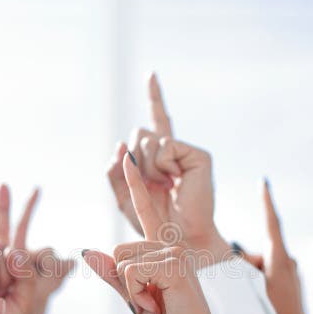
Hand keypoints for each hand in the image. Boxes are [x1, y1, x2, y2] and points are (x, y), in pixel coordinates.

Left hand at [86, 154, 224, 313]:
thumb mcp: (133, 296)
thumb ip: (112, 274)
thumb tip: (88, 250)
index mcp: (162, 247)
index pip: (144, 209)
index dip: (135, 183)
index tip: (127, 154)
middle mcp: (170, 243)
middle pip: (117, 250)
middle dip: (125, 282)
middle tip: (152, 300)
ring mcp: (174, 251)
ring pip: (122, 262)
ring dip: (133, 290)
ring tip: (158, 302)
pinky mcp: (175, 264)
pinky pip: (132, 272)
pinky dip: (138, 293)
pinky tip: (159, 304)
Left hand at [107, 74, 230, 263]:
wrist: (179, 239)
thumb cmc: (153, 223)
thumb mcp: (124, 198)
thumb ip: (114, 171)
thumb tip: (120, 144)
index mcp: (158, 157)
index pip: (155, 121)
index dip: (155, 97)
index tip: (151, 74)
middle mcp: (173, 150)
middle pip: (138, 133)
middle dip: (133, 161)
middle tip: (153, 185)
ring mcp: (186, 151)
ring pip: (147, 139)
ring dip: (146, 167)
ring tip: (165, 186)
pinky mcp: (198, 155)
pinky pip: (164, 147)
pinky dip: (162, 166)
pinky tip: (176, 181)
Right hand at [243, 180, 307, 313]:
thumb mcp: (252, 293)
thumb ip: (241, 274)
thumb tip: (232, 258)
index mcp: (280, 260)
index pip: (271, 223)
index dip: (266, 202)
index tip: (264, 182)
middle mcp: (288, 264)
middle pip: (257, 252)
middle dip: (243, 264)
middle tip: (238, 286)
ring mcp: (290, 276)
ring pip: (259, 266)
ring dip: (248, 278)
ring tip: (250, 302)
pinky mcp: (290, 287)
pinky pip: (266, 278)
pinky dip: (256, 286)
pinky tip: (256, 308)